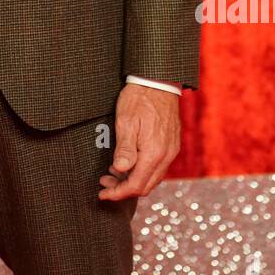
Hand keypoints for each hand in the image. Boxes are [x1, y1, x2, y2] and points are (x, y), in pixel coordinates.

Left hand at [98, 82, 180, 200]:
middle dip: (123, 189)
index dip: (117, 193)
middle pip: (145, 186)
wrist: (158, 81)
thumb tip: (120, 171)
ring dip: (133, 180)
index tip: (102, 193)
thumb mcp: (126, 122)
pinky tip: (129, 163)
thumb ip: (124, 149)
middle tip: (104, 183)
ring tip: (113, 173)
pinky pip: (158, 168)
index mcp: (154, 153)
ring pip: (153, 178)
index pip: (136, 185)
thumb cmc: (139, 98)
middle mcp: (166, 156)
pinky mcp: (171, 145)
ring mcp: (171, 151)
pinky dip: (142, 171)